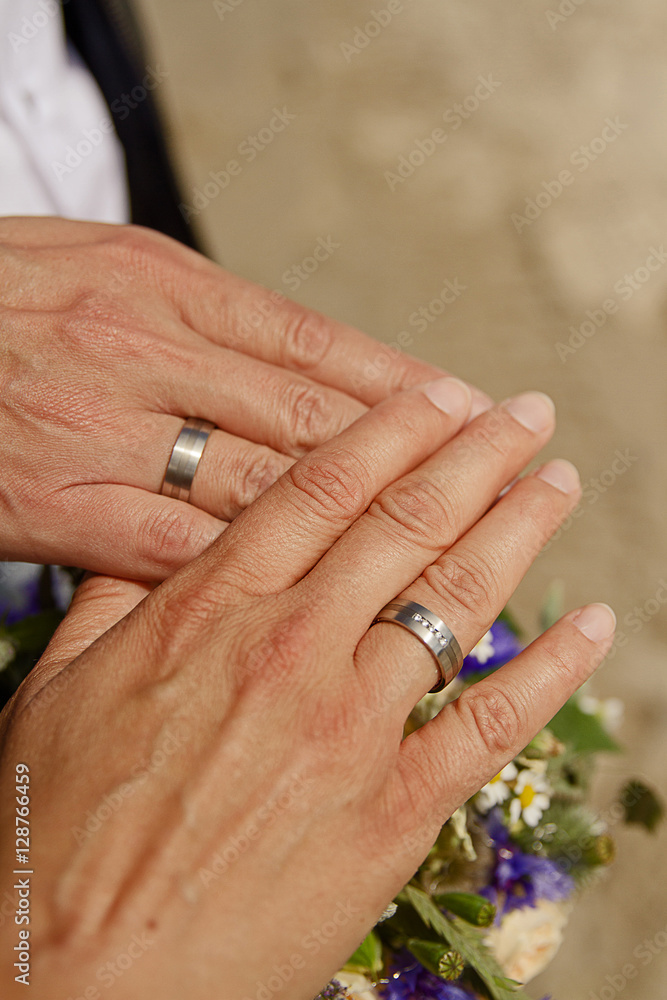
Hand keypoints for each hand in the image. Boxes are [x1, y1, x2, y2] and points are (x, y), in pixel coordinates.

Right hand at [0, 216, 489, 578]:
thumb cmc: (0, 297)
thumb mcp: (101, 265)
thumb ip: (201, 317)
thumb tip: (301, 360)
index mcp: (159, 283)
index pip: (313, 342)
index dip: (402, 383)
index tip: (475, 412)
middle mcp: (143, 352)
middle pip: (309, 413)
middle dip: (414, 452)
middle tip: (496, 477)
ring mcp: (101, 432)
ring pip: (261, 483)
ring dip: (361, 520)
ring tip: (443, 545)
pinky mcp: (57, 505)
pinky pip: (182, 546)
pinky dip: (265, 571)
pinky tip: (326, 596)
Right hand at [0, 379, 614, 998]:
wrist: (80, 977)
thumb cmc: (55, 834)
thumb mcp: (59, 689)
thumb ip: (115, 601)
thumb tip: (148, 542)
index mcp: (211, 610)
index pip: (323, 487)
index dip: (394, 430)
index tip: (441, 396)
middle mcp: (292, 649)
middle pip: (406, 524)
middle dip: (477, 457)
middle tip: (525, 416)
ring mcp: (349, 727)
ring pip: (454, 600)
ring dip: (517, 532)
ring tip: (556, 486)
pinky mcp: (390, 809)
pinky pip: (490, 723)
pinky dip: (550, 669)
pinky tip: (591, 628)